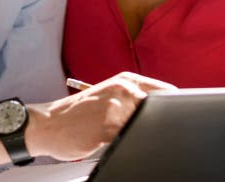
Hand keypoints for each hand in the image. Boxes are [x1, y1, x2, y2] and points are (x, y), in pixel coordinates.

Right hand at [26, 72, 175, 160]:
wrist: (47, 123)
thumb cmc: (78, 113)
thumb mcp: (109, 96)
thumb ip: (135, 99)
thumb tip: (165, 111)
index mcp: (126, 80)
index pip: (167, 93)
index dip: (175, 109)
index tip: (177, 121)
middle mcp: (124, 89)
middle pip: (161, 108)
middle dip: (163, 122)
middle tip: (160, 133)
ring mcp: (117, 107)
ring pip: (147, 123)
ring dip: (146, 134)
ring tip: (135, 139)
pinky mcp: (108, 127)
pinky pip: (131, 138)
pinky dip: (131, 143)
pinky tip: (119, 144)